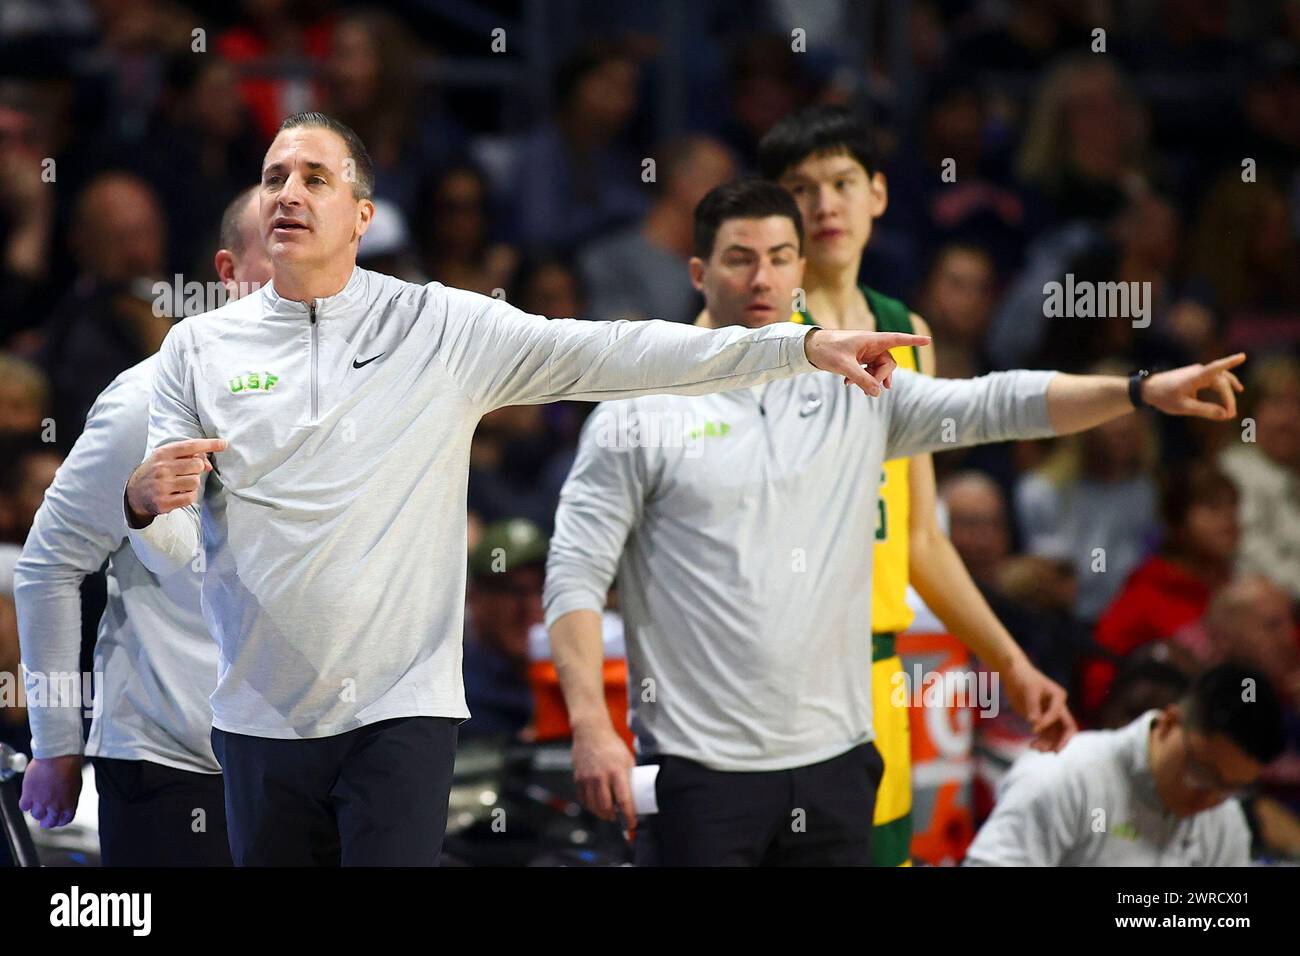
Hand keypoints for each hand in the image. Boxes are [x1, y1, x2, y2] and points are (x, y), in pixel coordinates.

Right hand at [18, 754, 82, 828]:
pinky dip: (26, 804)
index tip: (57, 820)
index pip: (65, 820)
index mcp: (69, 803)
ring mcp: (41, 801)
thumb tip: (66, 800)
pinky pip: (24, 806)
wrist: (58, 756)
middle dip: (47, 822)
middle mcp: (55, 806)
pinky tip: (28, 799)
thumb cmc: (70, 765)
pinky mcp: (28, 795)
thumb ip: (70, 796)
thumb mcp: (76, 784)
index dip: (60, 820)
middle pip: (49, 822)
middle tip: (45, 821)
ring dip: (37, 811)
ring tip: (37, 805)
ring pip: (36, 815)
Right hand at [125, 438, 227, 527]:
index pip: (191, 446)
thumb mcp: (167, 459)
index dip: (209, 444)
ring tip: (180, 484)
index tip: (224, 443)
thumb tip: (209, 466)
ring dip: (193, 484)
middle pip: (197, 465)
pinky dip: (190, 496)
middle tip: (186, 473)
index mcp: (163, 453)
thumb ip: (189, 457)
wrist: (134, 493)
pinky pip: (191, 498)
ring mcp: (162, 486)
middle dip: (197, 470)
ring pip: (196, 482)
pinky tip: (179, 494)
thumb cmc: (156, 472)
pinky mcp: (164, 502)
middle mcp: (162, 468)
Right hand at [571, 721, 635, 824]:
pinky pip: (584, 799)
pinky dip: (591, 806)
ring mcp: (588, 778)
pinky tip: (596, 805)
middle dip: (613, 817)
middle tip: (619, 818)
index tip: (632, 823)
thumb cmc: (611, 745)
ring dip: (602, 814)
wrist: (591, 732)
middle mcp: (601, 776)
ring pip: (593, 806)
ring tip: (608, 813)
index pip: (623, 800)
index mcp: (617, 771)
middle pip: (606, 807)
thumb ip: (629, 777)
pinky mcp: (578, 778)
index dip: (628, 815)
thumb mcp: (627, 759)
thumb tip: (636, 793)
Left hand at [804, 329, 931, 395]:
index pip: (897, 339)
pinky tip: (849, 385)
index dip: (913, 341)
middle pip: (888, 363)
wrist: (808, 348)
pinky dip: (862, 379)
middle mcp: (871, 345)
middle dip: (881, 376)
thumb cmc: (826, 350)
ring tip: (859, 389)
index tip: (928, 340)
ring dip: (871, 380)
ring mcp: (865, 352)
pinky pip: (868, 371)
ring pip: (878, 369)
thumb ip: (862, 379)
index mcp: (870, 339)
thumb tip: (878, 392)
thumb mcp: (844, 366)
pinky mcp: (858, 359)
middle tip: (869, 389)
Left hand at [1002, 657, 1076, 751]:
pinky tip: (1033, 745)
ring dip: (1049, 743)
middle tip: (1053, 751)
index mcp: (1059, 697)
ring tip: (1035, 748)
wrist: (1014, 675)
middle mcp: (1058, 707)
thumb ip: (1032, 705)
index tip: (1033, 729)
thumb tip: (1034, 722)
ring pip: (1057, 734)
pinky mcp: (1042, 720)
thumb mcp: (1028, 688)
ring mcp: (1051, 714)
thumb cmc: (1023, 677)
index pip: (1059, 715)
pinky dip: (1043, 742)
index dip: (1047, 723)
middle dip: (1061, 741)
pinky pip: (1047, 735)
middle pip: (1067, 728)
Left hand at [1143, 353, 1246, 419]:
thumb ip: (1205, 411)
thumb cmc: (1163, 397)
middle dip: (1228, 397)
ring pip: (1219, 378)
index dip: (1230, 362)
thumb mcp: (1183, 407)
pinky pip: (1214, 379)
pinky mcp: (1195, 376)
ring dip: (1229, 388)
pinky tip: (1230, 391)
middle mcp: (1199, 371)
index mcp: (1196, 376)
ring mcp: (1197, 372)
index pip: (1216, 368)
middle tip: (1231, 415)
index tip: (1242, 356)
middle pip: (1221, 381)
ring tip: (1240, 392)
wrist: (1147, 389)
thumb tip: (1225, 415)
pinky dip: (1222, 386)